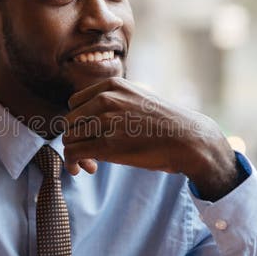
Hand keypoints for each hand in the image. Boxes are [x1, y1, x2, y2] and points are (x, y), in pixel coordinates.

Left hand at [63, 78, 242, 200]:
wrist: (188, 138)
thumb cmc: (165, 123)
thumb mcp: (138, 98)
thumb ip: (114, 103)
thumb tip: (90, 120)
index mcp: (112, 85)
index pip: (74, 103)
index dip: (78, 122)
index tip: (89, 136)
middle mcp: (105, 99)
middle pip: (69, 122)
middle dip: (75, 139)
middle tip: (90, 155)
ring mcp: (105, 121)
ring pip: (68, 139)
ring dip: (75, 154)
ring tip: (91, 165)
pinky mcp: (107, 145)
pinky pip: (73, 153)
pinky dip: (73, 164)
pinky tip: (87, 170)